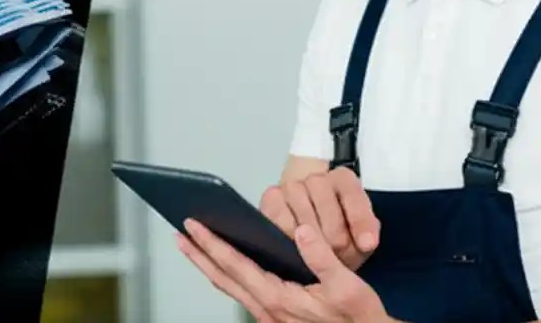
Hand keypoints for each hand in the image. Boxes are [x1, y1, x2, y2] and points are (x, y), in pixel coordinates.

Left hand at [178, 218, 396, 322]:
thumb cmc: (360, 318)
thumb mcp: (348, 287)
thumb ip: (322, 258)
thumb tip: (301, 230)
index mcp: (279, 300)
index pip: (236, 266)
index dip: (212, 244)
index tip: (193, 226)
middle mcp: (267, 310)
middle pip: (223, 278)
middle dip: (199, 255)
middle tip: (179, 234)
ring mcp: (269, 317)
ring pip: (230, 287)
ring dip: (209, 265)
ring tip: (193, 246)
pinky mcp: (275, 318)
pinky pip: (242, 293)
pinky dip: (227, 276)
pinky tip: (226, 265)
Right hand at [261, 167, 378, 269]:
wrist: (306, 225)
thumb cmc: (336, 231)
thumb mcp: (359, 233)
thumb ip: (367, 235)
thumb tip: (366, 243)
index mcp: (343, 180)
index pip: (352, 195)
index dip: (360, 221)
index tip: (366, 245)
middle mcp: (317, 178)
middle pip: (329, 211)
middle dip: (336, 241)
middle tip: (338, 258)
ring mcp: (292, 186)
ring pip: (306, 219)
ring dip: (313, 244)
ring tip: (318, 258)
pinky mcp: (271, 198)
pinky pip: (282, 221)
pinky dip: (290, 239)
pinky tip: (297, 249)